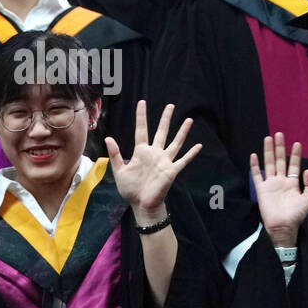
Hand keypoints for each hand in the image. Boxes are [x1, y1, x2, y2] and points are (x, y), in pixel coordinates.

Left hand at [105, 100, 201, 223]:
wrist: (141, 205)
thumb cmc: (130, 189)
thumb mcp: (119, 171)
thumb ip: (115, 154)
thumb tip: (108, 138)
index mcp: (141, 152)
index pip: (142, 130)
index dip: (141, 116)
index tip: (142, 102)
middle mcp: (155, 153)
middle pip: (161, 132)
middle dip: (166, 118)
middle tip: (170, 105)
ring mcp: (164, 161)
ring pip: (175, 142)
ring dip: (182, 132)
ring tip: (188, 120)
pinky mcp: (172, 171)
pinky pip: (183, 160)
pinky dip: (191, 153)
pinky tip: (199, 145)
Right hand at [250, 134, 307, 245]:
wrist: (283, 227)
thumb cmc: (297, 215)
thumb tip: (306, 170)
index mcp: (293, 183)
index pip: (294, 165)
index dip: (296, 155)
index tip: (297, 143)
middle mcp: (281, 181)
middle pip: (280, 161)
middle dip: (280, 148)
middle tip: (280, 134)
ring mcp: (270, 184)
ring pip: (269, 164)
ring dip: (268, 151)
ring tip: (268, 138)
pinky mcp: (261, 189)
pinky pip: (257, 175)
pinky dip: (255, 166)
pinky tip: (254, 155)